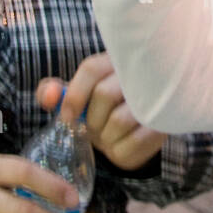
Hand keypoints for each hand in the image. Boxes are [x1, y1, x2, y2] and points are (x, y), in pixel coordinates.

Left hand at [36, 52, 165, 172]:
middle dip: (91, 119)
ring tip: (109, 135)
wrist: (131, 133)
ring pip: (119, 120)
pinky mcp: (163, 124)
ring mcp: (154, 98)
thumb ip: (52, 93)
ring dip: (106, 136)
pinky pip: (134, 141)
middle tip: (93, 128)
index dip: (74, 95)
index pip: (91, 69)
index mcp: (114, 62)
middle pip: (104, 94)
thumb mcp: (73, 98)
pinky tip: (122, 144)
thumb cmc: (98, 110)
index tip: (66, 118)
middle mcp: (138, 74)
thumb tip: (49, 98)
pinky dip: (120, 150)